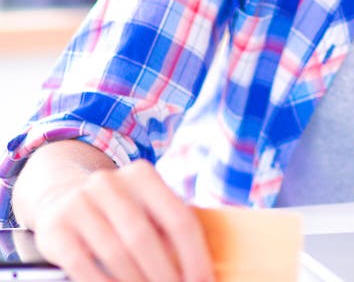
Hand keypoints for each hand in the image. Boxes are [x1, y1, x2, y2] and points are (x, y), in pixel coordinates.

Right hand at [31, 159, 213, 281]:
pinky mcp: (55, 228)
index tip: (204, 281)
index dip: (194, 255)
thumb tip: (201, 270)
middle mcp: (109, 183)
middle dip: (164, 273)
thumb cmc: (120, 210)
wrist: (63, 197)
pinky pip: (82, 265)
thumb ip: (168, 229)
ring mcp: (79, 203)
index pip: (178, 218)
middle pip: (144, 237)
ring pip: (115, 252)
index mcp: (142, 175)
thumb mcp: (145, 207)